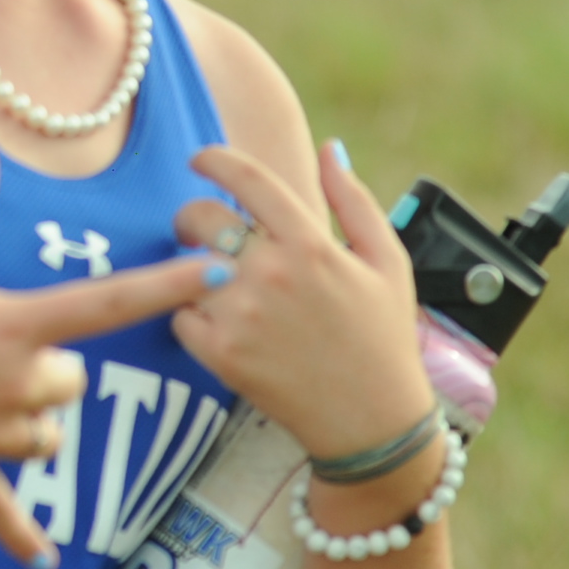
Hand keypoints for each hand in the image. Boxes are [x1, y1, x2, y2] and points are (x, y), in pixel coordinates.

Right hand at [0, 132, 225, 567]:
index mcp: (9, 326)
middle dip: (49, 368)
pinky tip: (46, 561)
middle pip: (73, 381)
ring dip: (33, 421)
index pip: (104, 304)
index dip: (165, 287)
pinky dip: (22, 537)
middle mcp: (10, 385)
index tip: (216, 272)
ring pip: (49, 435)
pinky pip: (3, 513)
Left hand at [167, 143, 432, 463]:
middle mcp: (272, 273)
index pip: (247, 178)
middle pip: (199, 218)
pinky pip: (180, 315)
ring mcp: (242, 314)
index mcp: (311, 244)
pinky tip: (220, 323)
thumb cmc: (383, 337)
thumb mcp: (388, 262)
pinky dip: (192, 315)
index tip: (200, 158)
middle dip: (193, 218)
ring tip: (214, 280)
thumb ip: (355, 201)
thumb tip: (329, 148)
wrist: (372, 421)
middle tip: (203, 232)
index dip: (214, 158)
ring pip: (183, 266)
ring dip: (191, 268)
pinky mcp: (220, 354)